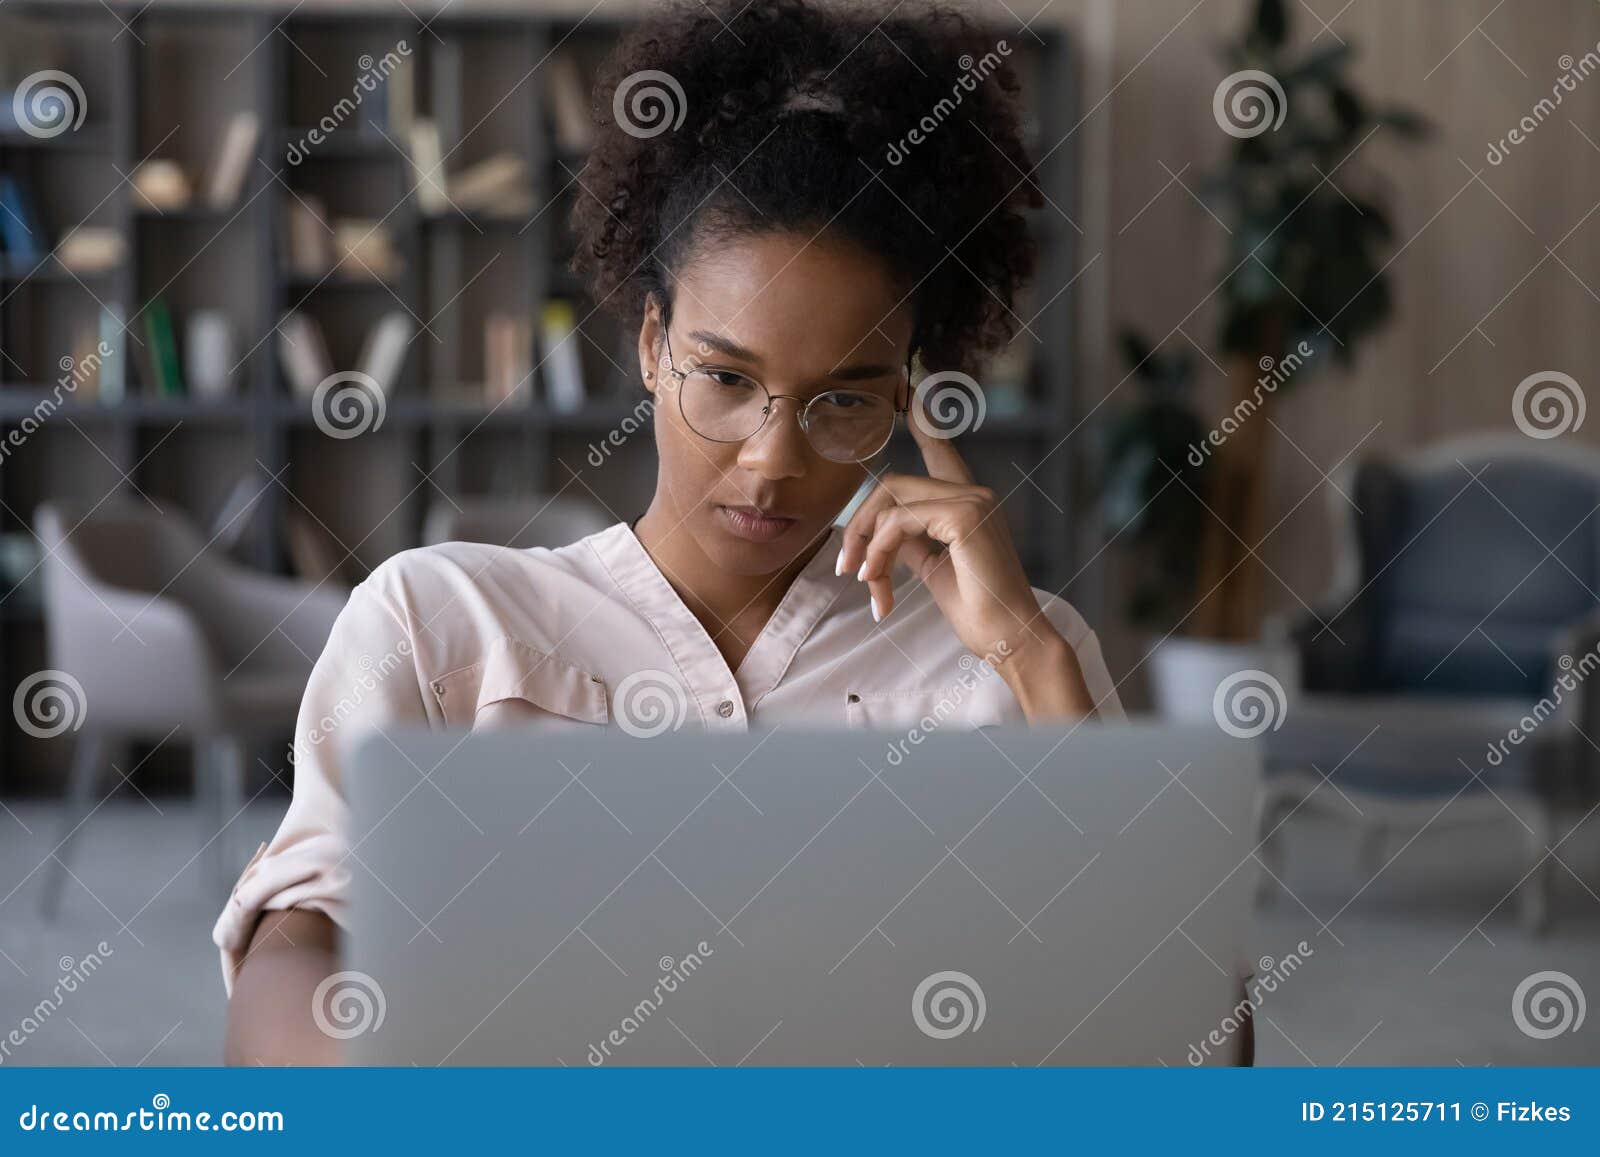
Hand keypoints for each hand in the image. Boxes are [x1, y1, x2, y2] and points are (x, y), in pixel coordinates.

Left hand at [835, 411, 1093, 719]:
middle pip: (892, 484)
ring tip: (867, 583)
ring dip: (866, 544)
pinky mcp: (965, 517)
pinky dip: (879, 551)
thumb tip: (881, 532)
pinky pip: (899, 522)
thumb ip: (910, 543)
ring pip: (891, 501)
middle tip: (847, 569)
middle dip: (859, 524)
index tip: (908, 393)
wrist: (1011, 639)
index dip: (924, 424)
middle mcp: (974, 494)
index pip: (941, 453)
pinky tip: (879, 582)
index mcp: (969, 503)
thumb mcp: (935, 569)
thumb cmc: (979, 612)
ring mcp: (973, 501)